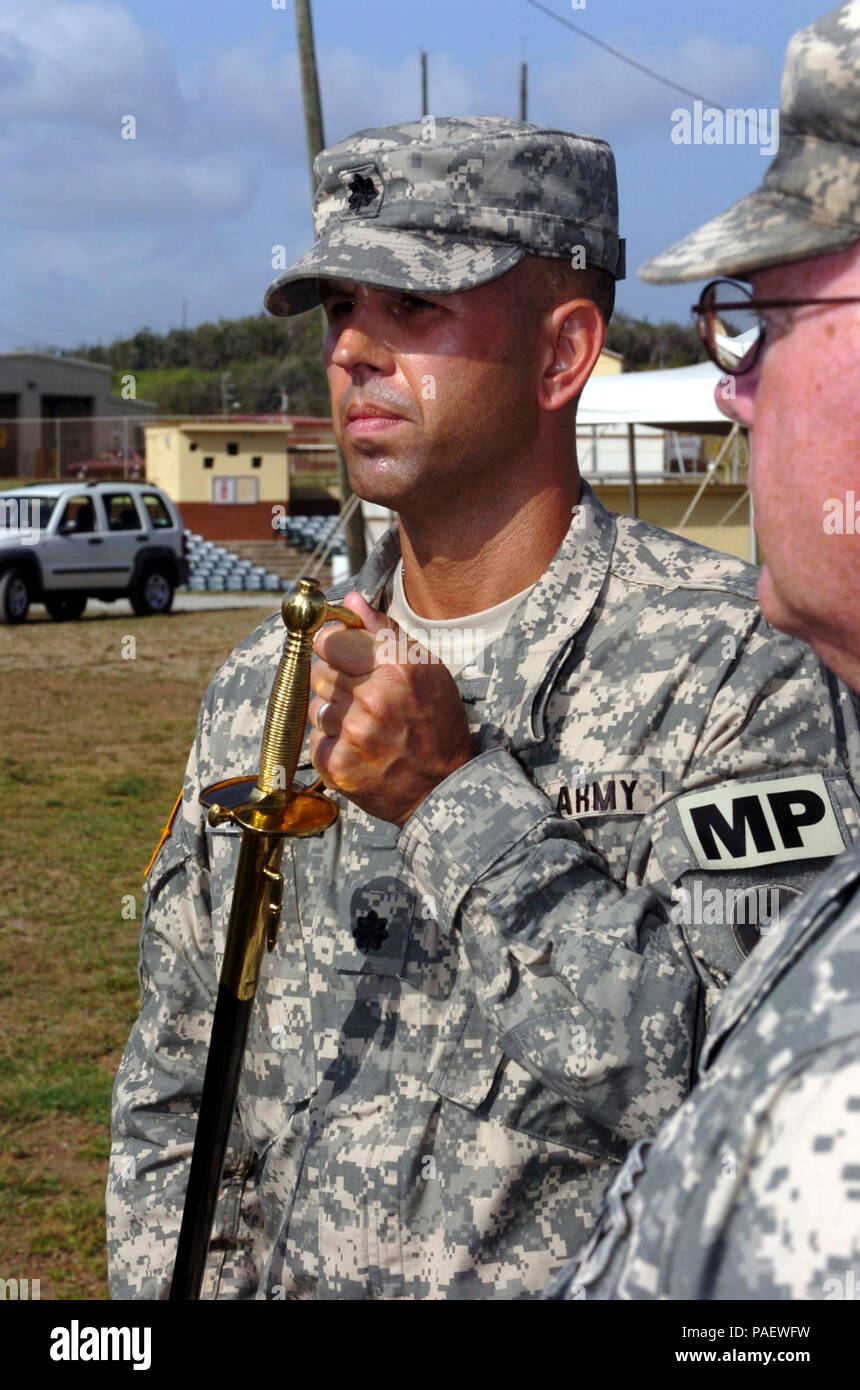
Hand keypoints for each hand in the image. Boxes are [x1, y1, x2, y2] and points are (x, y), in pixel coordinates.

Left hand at [309, 591, 474, 825]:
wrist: (443, 787)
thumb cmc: (436, 723)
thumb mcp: (424, 668)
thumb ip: (384, 631)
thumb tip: (350, 601)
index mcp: (397, 666)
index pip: (329, 640)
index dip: (333, 646)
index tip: (342, 655)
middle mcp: (374, 697)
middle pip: (318, 672)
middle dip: (336, 682)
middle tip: (365, 699)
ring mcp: (354, 733)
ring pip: (315, 705)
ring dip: (334, 713)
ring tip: (366, 726)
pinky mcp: (338, 763)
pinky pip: (315, 737)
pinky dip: (332, 742)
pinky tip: (359, 748)